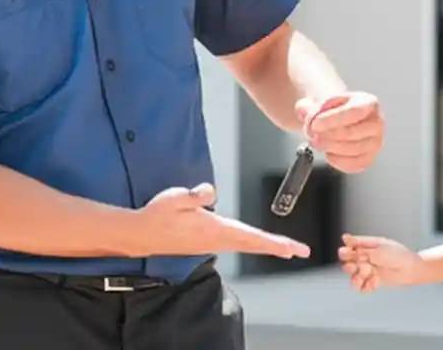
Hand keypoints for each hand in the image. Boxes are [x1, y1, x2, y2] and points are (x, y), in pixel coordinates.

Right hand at [133, 183, 310, 258]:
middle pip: (254, 244)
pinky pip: (236, 243)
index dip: (273, 242)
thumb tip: (209, 192)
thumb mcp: (174, 198)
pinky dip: (252, 243)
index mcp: (213, 229)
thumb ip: (193, 196)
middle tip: (301, 251)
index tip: (292, 248)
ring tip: (286, 247)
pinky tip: (257, 242)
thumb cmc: (157, 214)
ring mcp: (212, 243)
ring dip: (267, 245)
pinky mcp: (206, 242)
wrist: (140, 234)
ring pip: (246, 245)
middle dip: (278, 247)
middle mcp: (216, 239)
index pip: (250, 236)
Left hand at [298, 91, 383, 173]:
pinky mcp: (368, 159)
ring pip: (351, 150)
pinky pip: (352, 165)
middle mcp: (377, 123)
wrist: (339, 120)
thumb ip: (309, 107)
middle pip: (352, 133)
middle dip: (328, 135)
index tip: (315, 123)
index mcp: (369, 103)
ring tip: (317, 141)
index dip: (332, 119)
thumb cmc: (333, 110)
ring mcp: (375, 143)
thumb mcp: (319, 102)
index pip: (354, 112)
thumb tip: (304, 112)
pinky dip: (336, 160)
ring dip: (330, 147)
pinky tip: (329, 151)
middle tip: (312, 134)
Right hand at [337, 234, 423, 291]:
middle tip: (359, 265)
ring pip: (352, 277)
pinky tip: (376, 281)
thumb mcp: (380, 248)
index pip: (348, 248)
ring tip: (365, 276)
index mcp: (365, 247)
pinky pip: (362, 287)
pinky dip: (366, 286)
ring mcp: (367, 271)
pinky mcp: (372, 283)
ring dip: (356, 278)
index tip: (349, 251)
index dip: (346, 250)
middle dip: (349, 265)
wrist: (412, 269)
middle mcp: (364, 259)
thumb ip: (362, 248)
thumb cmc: (399, 255)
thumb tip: (345, 239)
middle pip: (347, 263)